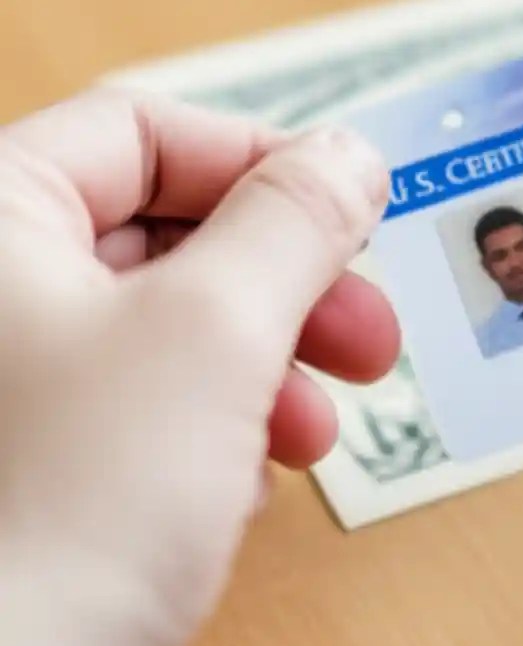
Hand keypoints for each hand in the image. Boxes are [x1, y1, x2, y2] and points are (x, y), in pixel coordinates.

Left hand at [0, 91, 398, 645]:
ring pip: (165, 330)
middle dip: (285, 288)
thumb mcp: (212, 335)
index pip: (143, 132)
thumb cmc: (60, 513)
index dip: (265, 165)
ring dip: (264, 367)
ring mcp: (8, 378)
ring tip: (311, 432)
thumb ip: (292, 224)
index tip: (354, 218)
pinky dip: (212, 428)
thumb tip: (350, 157)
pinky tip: (240, 482)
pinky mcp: (31, 458)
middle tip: (364, 335)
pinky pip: (141, 405)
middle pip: (165, 234)